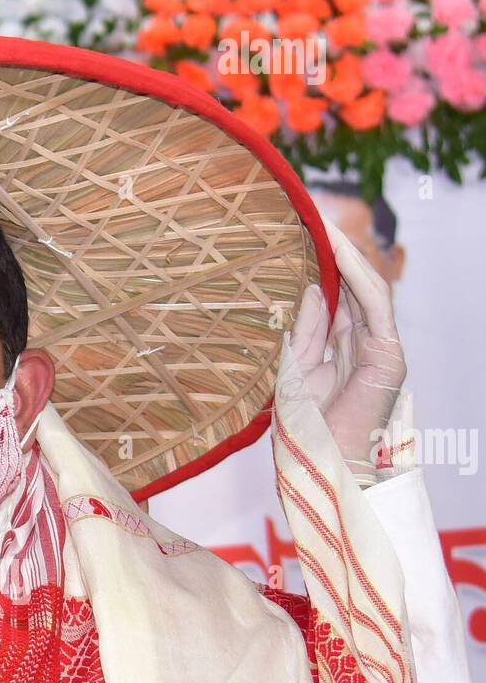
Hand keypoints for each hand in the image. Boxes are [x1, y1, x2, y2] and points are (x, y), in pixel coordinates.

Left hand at [285, 217, 406, 469]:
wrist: (321, 469)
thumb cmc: (305, 433)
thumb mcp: (293, 372)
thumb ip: (305, 332)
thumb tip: (311, 286)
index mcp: (342, 349)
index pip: (334, 296)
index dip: (319, 265)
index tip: (297, 233)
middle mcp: (364, 344)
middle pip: (350, 286)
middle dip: (332, 250)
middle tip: (308, 214)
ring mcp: (380, 348)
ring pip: (366, 287)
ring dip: (345, 252)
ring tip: (323, 221)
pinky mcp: (389, 355)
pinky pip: (376, 303)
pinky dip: (358, 273)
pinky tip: (338, 249)